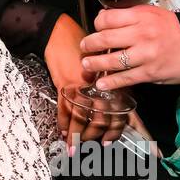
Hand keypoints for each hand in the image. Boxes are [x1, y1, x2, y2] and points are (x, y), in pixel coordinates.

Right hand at [44, 14, 117, 145]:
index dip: (120, 129)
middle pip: (102, 118)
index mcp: (110, 80)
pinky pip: (65, 110)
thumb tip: (113, 101)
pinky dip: (64, 123)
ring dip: (78, 135)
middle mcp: (98, 85)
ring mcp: (81, 86)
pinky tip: (63, 133)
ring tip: (75, 147)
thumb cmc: (79, 46)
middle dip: (98, 135)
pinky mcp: (65, 85)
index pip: (120, 108)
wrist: (59, 33)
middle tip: (97, 146)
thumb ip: (108, 80)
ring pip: (83, 117)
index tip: (114, 142)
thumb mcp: (100, 62)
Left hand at [78, 4, 179, 92]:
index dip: (97, 23)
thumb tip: (104, 18)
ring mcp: (145, 55)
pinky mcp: (150, 73)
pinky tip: (101, 84)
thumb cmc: (176, 30)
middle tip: (84, 47)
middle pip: (105, 38)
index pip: (108, 18)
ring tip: (87, 65)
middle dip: (89, 44)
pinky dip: (110, 82)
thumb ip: (130, 16)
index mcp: (141, 17)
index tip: (95, 28)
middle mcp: (141, 35)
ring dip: (95, 64)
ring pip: (112, 61)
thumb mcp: (153, 14)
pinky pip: (125, 78)